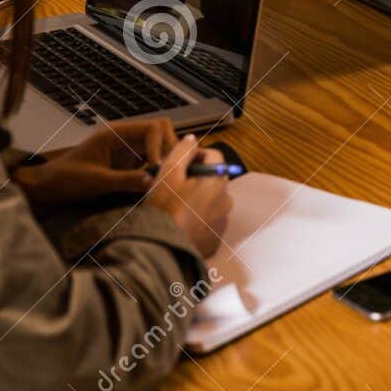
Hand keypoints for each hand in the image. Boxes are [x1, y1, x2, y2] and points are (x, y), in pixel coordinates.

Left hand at [12, 118, 175, 210]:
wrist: (49, 187)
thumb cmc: (65, 178)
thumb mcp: (96, 181)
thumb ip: (125, 180)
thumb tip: (154, 180)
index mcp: (117, 133)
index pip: (154, 127)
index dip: (161, 146)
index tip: (158, 168)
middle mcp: (126, 139)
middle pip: (163, 135)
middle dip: (170, 152)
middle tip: (167, 174)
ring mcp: (129, 152)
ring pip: (160, 150)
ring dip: (166, 163)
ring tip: (165, 183)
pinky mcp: (129, 166)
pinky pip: (152, 165)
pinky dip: (158, 174)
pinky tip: (156, 187)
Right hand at [145, 134, 232, 256]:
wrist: (164, 250)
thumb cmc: (166, 209)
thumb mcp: (169, 173)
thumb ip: (182, 150)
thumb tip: (192, 139)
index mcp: (218, 181)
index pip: (213, 155)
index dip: (193, 153)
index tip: (177, 161)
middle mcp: (226, 200)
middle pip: (211, 177)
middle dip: (192, 176)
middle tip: (169, 182)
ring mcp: (222, 221)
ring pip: (209, 199)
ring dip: (194, 196)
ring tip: (171, 202)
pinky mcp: (215, 239)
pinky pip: (208, 219)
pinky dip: (196, 216)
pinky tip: (178, 219)